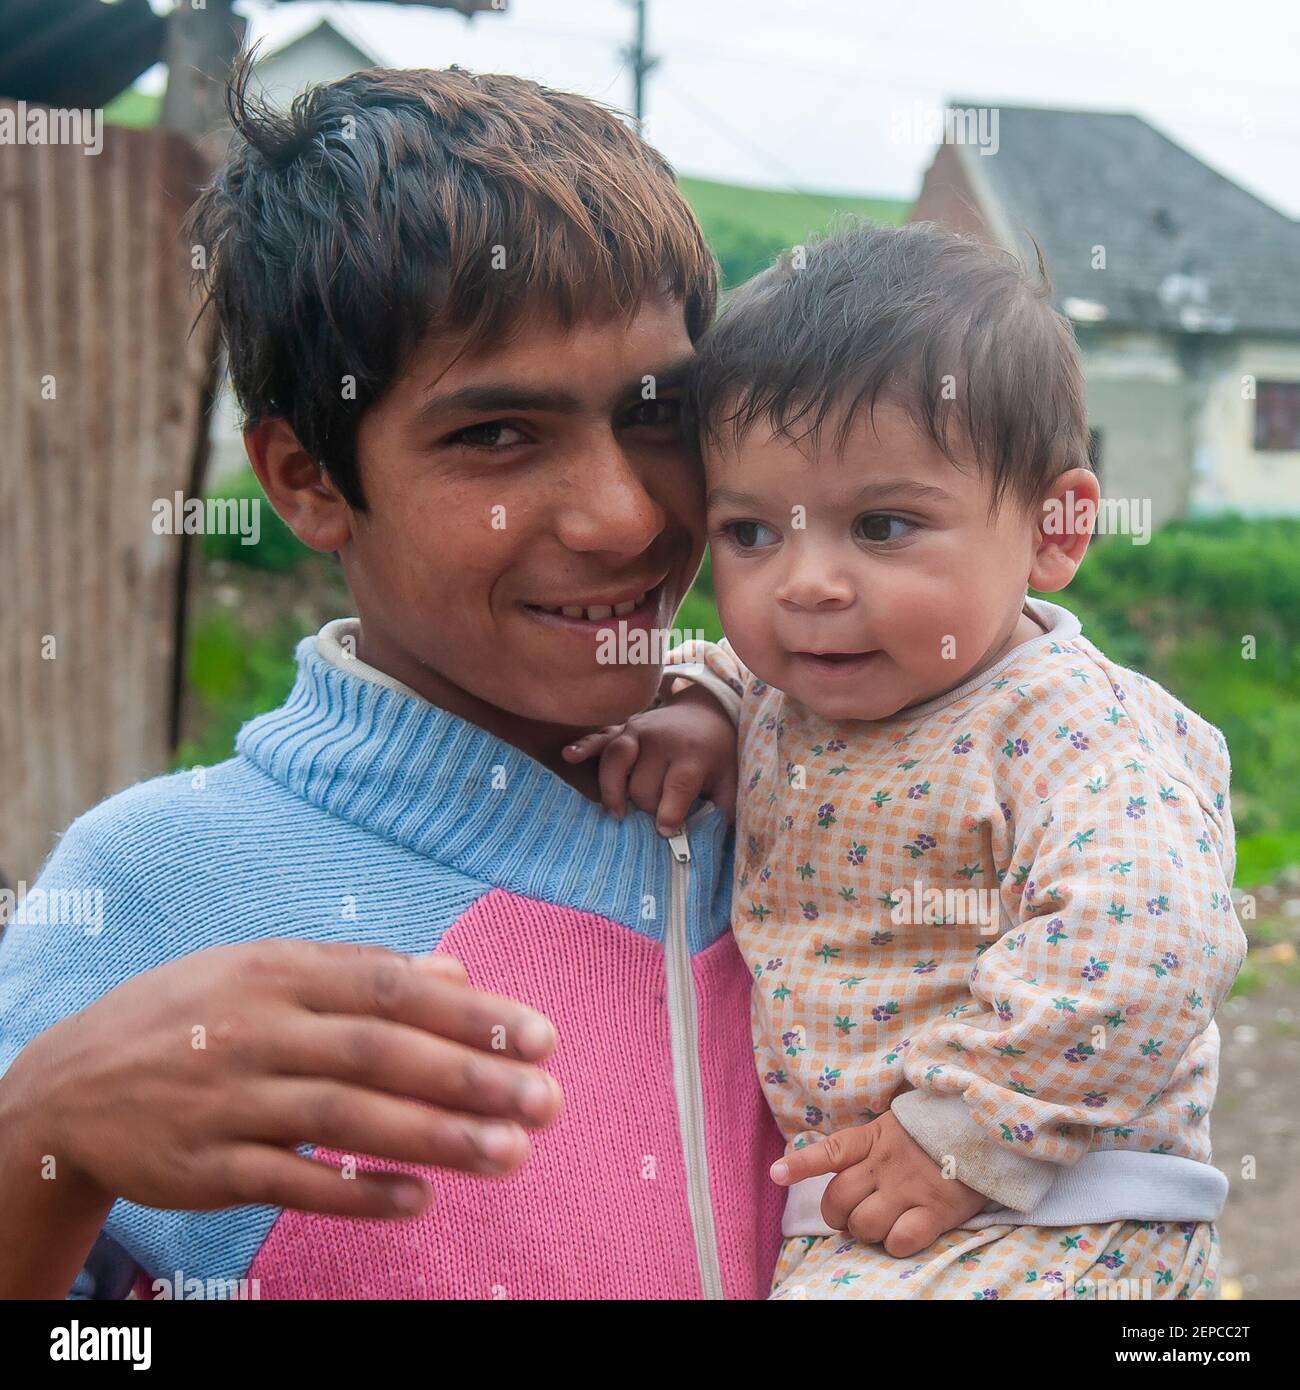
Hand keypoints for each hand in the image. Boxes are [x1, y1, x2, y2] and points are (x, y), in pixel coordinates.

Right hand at [1, 939, 562, 1223]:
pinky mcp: (205, 1167)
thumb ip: (361, 970)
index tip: (544, 1037)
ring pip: (345, 1118)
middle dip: (472, 1078)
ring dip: (434, 1138)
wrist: (71, 1084)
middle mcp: (258, 1029)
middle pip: (380, 1053)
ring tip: (510, 1155)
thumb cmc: (195, 1014)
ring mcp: (228, 1100)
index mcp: (281, 971)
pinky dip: (356, 1190)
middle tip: (548, 1103)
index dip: (472, 1013)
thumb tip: (454, 970)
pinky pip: (291, 1181)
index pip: (394, 988)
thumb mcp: (266, 970)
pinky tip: (419, 1200)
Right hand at [562, 682, 737, 833]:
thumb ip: (721, 810)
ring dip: (614, 791)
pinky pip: (600, 738)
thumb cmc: (717, 755)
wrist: (707, 711)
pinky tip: (569, 756)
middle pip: (642, 785)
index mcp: (693, 754)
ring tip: (617, 814)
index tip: (667, 832)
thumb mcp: (730, 780)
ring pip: (617, 763)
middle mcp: (663, 740)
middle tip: (654, 817)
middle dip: (647, 808)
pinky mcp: (623, 727)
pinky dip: (585, 747)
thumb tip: (706, 844)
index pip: (677, 788)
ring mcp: (639, 730)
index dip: (670, 814)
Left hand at [770, 1110, 988, 1256]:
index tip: (776, 1174)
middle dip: (837, 1215)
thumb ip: (870, 1141)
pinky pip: (899, 1241)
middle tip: (849, 1216)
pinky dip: (895, 1244)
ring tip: (878, 1225)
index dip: (800, 1164)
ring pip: (864, 1225)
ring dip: (864, 1231)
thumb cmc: (936, 1128)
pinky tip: (903, 1234)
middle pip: (839, 1200)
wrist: (984, 1129)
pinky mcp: (934, 1212)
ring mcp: (908, 1189)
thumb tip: (844, 1159)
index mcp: (873, 1138)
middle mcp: (885, 1165)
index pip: (830, 1151)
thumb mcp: (896, 1122)